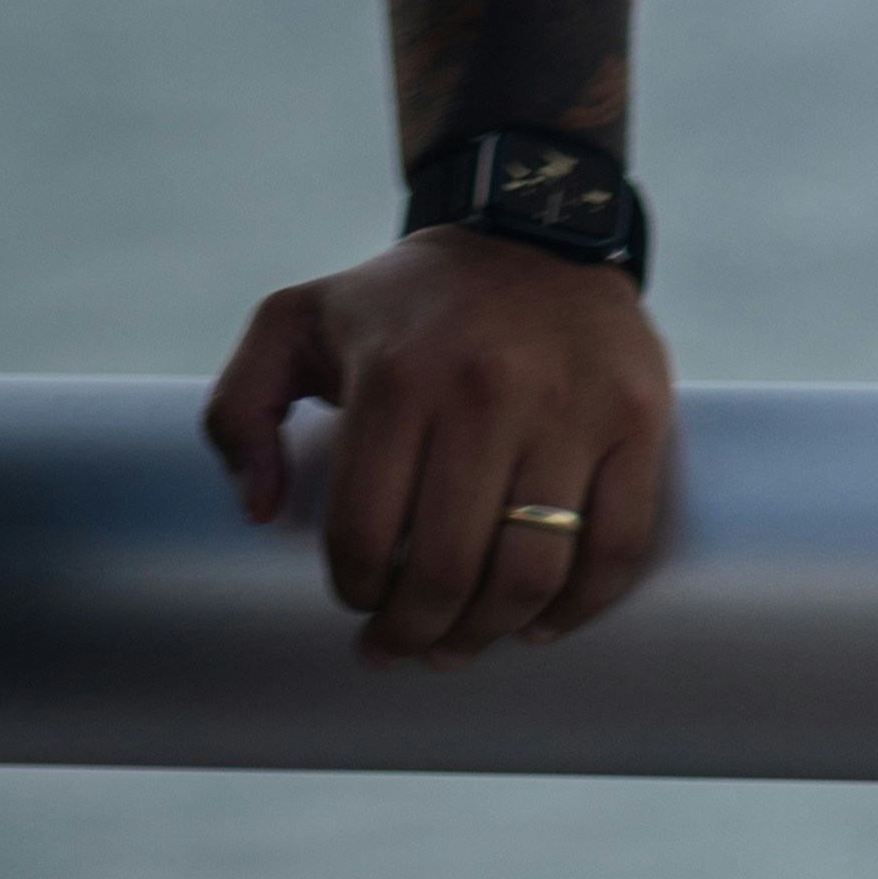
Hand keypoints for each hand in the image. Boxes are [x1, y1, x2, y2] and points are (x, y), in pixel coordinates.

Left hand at [202, 228, 671, 666]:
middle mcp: (486, 392)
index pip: (367, 530)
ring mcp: (572, 408)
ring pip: (533, 569)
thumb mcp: (293, 322)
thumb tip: (256, 508)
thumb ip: (239, 407)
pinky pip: (617, 544)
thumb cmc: (402, 300)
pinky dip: (579, 606)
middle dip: (417, 630)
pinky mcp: (638, 419)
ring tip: (461, 648)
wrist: (529, 228)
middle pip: (450, 565)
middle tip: (402, 650)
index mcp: (396, 375)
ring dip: (491, 632)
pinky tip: (538, 625)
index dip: (356, 589)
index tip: (356, 604)